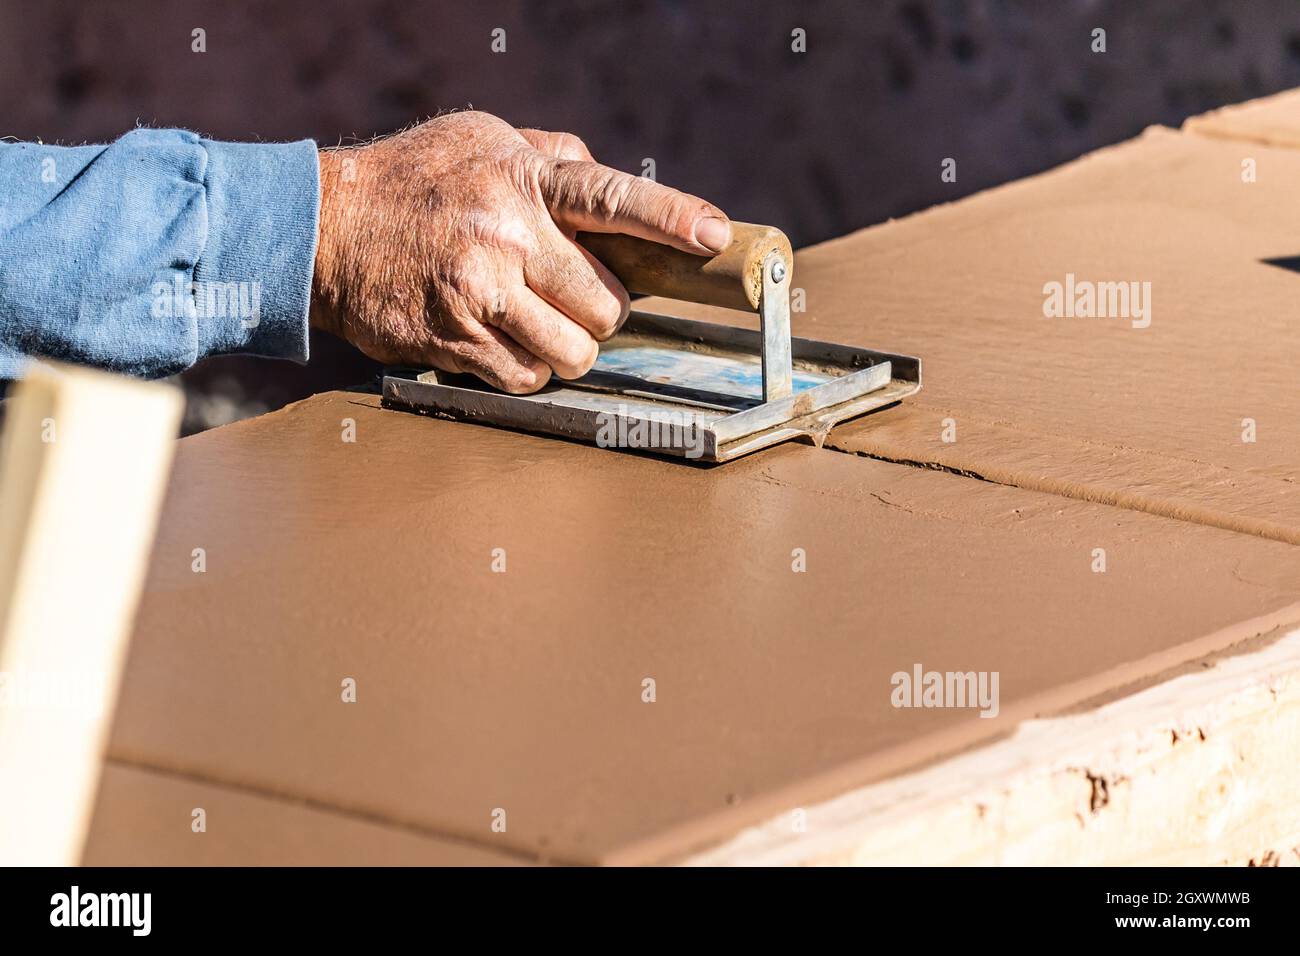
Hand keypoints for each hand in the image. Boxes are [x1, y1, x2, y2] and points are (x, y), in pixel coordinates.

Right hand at [310, 111, 731, 392]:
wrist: (322, 228)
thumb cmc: (411, 180)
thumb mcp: (480, 139)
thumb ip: (549, 156)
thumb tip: (601, 170)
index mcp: (522, 179)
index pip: (612, 199)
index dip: (670, 218)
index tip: (714, 235)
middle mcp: (508, 236)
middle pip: (607, 307)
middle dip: (600, 312)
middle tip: (568, 298)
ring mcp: (482, 295)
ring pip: (574, 355)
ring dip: (565, 348)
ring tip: (531, 321)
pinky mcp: (456, 343)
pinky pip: (527, 380)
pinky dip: (525, 370)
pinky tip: (497, 339)